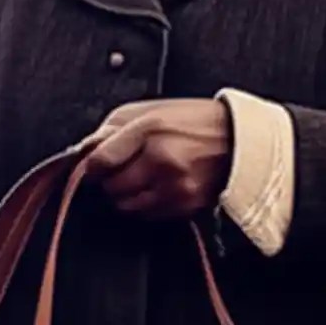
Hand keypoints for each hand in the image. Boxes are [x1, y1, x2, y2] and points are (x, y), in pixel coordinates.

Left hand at [83, 98, 232, 219]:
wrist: (240, 140)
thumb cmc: (192, 121)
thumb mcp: (149, 110)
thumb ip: (113, 129)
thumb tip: (85, 152)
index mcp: (149, 130)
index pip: (100, 161)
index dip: (90, 166)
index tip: (93, 165)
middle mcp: (161, 161)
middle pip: (111, 188)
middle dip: (109, 181)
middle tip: (120, 169)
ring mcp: (175, 187)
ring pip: (127, 206)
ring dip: (126, 195)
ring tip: (140, 177)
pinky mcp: (186, 206)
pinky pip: (148, 215)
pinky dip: (146, 204)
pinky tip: (158, 187)